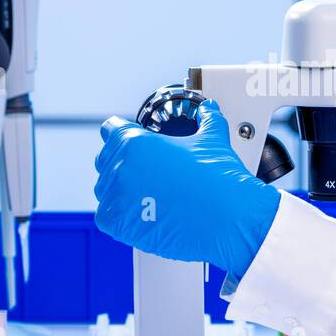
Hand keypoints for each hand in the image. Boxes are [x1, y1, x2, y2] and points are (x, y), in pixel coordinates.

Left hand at [93, 100, 280, 276]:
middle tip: (148, 174)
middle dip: (124, 165)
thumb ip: (206, 120)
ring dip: (120, 192)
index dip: (124, 134)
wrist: (229, 219)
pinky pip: (106, 217)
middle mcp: (121, 167)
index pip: (111, 130)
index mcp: (136, 142)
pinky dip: (120, 216)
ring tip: (149, 197)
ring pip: (106, 190)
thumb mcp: (213, 140)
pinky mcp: (119, 224)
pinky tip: (143, 214)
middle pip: (106, 160)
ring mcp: (117, 197)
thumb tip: (208, 110)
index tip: (133, 143)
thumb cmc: (219, 180)